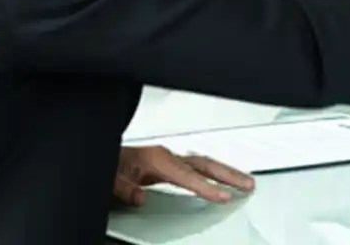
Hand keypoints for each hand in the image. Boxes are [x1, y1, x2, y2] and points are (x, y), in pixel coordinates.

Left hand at [113, 145, 253, 206]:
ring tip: (245, 182)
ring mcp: (168, 159)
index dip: (207, 186)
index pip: (188, 176)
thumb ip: (126, 189)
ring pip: (203, 164)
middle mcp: (165, 156)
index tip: (225, 196)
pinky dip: (212, 173)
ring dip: (225, 172)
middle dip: (229, 174)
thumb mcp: (111, 178)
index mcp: (156, 158)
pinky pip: (196, 168)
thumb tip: (141, 197)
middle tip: (249, 185)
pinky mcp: (167, 164)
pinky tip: (220, 181)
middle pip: (204, 164)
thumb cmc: (108, 163)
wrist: (99, 151)